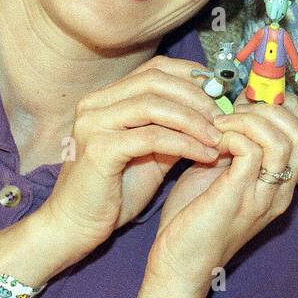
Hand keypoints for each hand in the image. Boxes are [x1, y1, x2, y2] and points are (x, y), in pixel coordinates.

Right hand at [39, 56, 223, 253]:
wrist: (75, 227)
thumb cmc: (114, 192)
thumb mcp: (150, 153)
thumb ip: (173, 130)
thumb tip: (213, 112)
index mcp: (105, 99)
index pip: (154, 69)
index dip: (191, 76)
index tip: (220, 92)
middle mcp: (95, 104)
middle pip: (155, 81)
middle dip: (196, 96)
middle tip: (222, 117)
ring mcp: (93, 124)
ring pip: (154, 105)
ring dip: (193, 119)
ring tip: (217, 137)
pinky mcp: (99, 149)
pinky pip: (152, 137)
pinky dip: (185, 143)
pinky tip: (205, 154)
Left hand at [148, 95, 297, 285]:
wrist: (178, 265)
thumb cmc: (194, 216)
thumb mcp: (221, 172)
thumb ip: (235, 143)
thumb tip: (233, 104)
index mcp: (281, 184)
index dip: (285, 105)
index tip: (252, 97)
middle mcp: (280, 191)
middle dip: (272, 107)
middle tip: (237, 108)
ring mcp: (262, 196)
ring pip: (281, 139)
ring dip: (249, 119)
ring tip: (221, 123)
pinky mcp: (238, 198)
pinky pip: (251, 151)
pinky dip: (231, 134)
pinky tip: (210, 140)